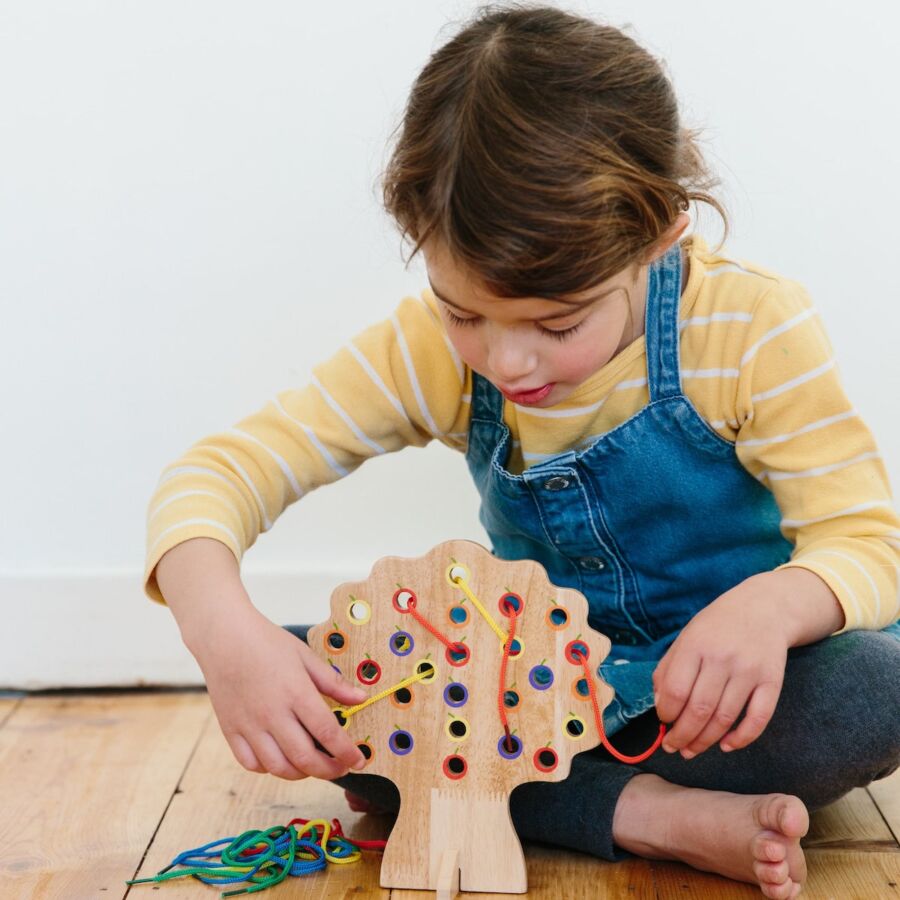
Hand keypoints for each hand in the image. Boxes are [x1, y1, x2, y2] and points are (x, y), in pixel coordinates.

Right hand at [188, 604, 368, 779]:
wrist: (224, 637)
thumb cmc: (267, 642)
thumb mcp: (305, 656)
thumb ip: (333, 682)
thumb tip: (361, 698)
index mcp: (296, 693)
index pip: (328, 732)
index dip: (346, 752)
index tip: (359, 761)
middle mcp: (273, 714)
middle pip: (305, 758)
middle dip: (329, 770)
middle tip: (340, 768)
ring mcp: (249, 725)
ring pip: (278, 767)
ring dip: (301, 774)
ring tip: (313, 765)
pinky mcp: (231, 730)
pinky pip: (251, 763)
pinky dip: (269, 769)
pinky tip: (281, 759)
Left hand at [652, 573, 789, 758]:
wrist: (764, 608)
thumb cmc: (717, 626)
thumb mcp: (686, 638)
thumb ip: (668, 670)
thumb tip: (661, 707)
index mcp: (696, 645)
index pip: (676, 690)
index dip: (666, 714)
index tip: (663, 721)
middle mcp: (722, 658)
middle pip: (699, 709)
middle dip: (682, 735)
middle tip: (673, 747)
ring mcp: (749, 671)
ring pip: (725, 718)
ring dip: (706, 741)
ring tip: (692, 750)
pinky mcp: (772, 682)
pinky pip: (758, 719)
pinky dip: (742, 738)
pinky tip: (727, 746)